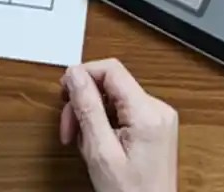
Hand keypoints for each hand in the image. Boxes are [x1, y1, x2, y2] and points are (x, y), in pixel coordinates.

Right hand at [60, 59, 179, 191]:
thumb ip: (88, 109)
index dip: (83, 74)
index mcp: (148, 113)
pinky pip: (122, 111)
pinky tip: (97, 144)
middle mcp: (158, 109)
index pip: (111, 70)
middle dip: (84, 103)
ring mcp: (158, 118)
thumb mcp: (101, 152)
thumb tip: (75, 75)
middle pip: (110, 84)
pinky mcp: (154, 126)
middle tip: (69, 129)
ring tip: (84, 143)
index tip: (64, 92)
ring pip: (113, 98)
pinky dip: (104, 124)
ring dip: (92, 116)